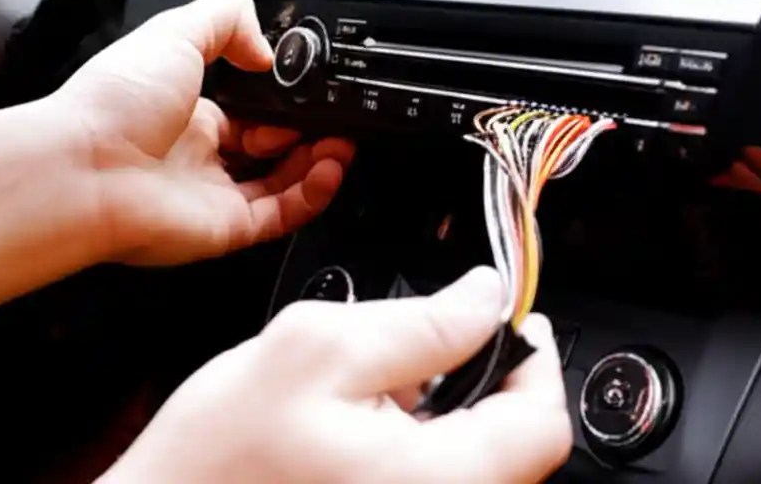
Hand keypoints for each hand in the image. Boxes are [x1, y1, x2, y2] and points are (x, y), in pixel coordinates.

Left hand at [51, 0, 353, 264]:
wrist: (82, 168)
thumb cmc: (112, 103)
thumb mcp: (175, 31)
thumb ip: (227, 20)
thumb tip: (266, 47)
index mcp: (186, 111)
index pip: (249, 111)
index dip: (283, 103)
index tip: (309, 91)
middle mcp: (199, 156)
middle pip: (271, 150)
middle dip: (307, 134)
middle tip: (329, 119)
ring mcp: (212, 196)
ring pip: (283, 186)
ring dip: (318, 164)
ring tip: (341, 143)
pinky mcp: (225, 229)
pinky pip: (282, 216)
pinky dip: (313, 195)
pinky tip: (328, 169)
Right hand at [100, 267, 572, 483]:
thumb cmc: (216, 461)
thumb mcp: (316, 351)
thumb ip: (419, 322)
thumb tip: (484, 296)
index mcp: (441, 479)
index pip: (544, 423)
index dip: (533, 357)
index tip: (510, 317)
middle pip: (516, 446)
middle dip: (483, 381)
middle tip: (427, 350)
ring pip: (475, 465)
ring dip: (447, 416)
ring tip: (378, 395)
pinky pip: (433, 482)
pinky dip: (417, 448)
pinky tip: (360, 433)